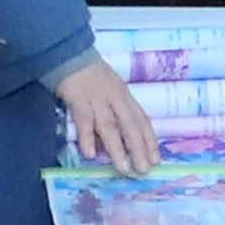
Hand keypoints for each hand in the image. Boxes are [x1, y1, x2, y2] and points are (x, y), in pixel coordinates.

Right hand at [52, 57, 162, 174]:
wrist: (68, 54)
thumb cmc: (90, 76)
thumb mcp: (111, 90)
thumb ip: (116, 111)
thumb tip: (122, 141)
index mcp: (125, 96)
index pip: (142, 120)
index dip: (150, 141)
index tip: (156, 161)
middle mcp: (115, 98)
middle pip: (130, 125)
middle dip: (139, 149)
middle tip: (144, 170)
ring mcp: (97, 98)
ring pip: (110, 126)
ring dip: (118, 149)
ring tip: (124, 169)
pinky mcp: (78, 99)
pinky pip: (84, 121)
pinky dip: (88, 138)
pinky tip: (90, 154)